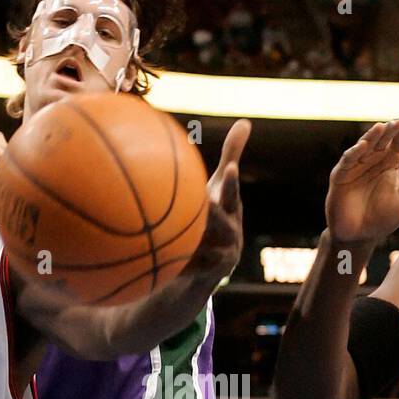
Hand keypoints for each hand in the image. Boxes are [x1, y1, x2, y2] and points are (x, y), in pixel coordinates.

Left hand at [182, 118, 250, 282]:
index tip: (229, 169)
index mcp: (233, 211)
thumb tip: (246, 121)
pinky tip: (152, 259)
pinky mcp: (202, 277)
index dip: (232, 184)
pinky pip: (186, 268)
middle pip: (217, 221)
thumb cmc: (214, 215)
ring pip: (201, 246)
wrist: (207, 268)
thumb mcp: (221, 189)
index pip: (233, 194)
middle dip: (209, 213)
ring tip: (168, 235)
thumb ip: (232, 157)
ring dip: (188, 242)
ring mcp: (219, 258)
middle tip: (201, 203)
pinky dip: (173, 264)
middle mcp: (232, 234)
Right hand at [326, 107, 398, 245]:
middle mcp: (373, 160)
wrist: (360, 237)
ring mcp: (356, 166)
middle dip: (392, 128)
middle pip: (383, 138)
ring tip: (384, 126)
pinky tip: (364, 146)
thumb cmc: (384, 219)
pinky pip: (347, 161)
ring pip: (365, 145)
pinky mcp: (340, 176)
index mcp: (390, 162)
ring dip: (373, 136)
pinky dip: (354, 152)